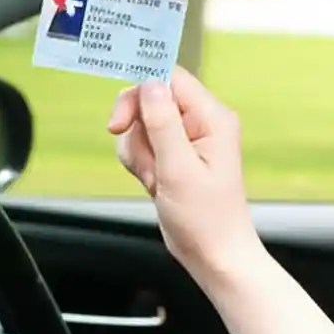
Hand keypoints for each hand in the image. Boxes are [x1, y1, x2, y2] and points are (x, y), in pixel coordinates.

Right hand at [107, 66, 262, 282]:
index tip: (121, 119)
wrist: (213, 254)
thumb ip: (163, 123)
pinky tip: (154, 185)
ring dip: (139, 154)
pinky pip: (143, 145)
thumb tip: (149, 83)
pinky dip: (140, 164)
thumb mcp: (178, 169)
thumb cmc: (206, 218)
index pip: (171, 79)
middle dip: (137, 131)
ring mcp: (187, 140)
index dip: (142, 91)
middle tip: (144, 161)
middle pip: (150, 99)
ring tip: (157, 180)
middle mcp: (202, 123)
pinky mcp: (174, 156)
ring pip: (142, 125)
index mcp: (213, 118)